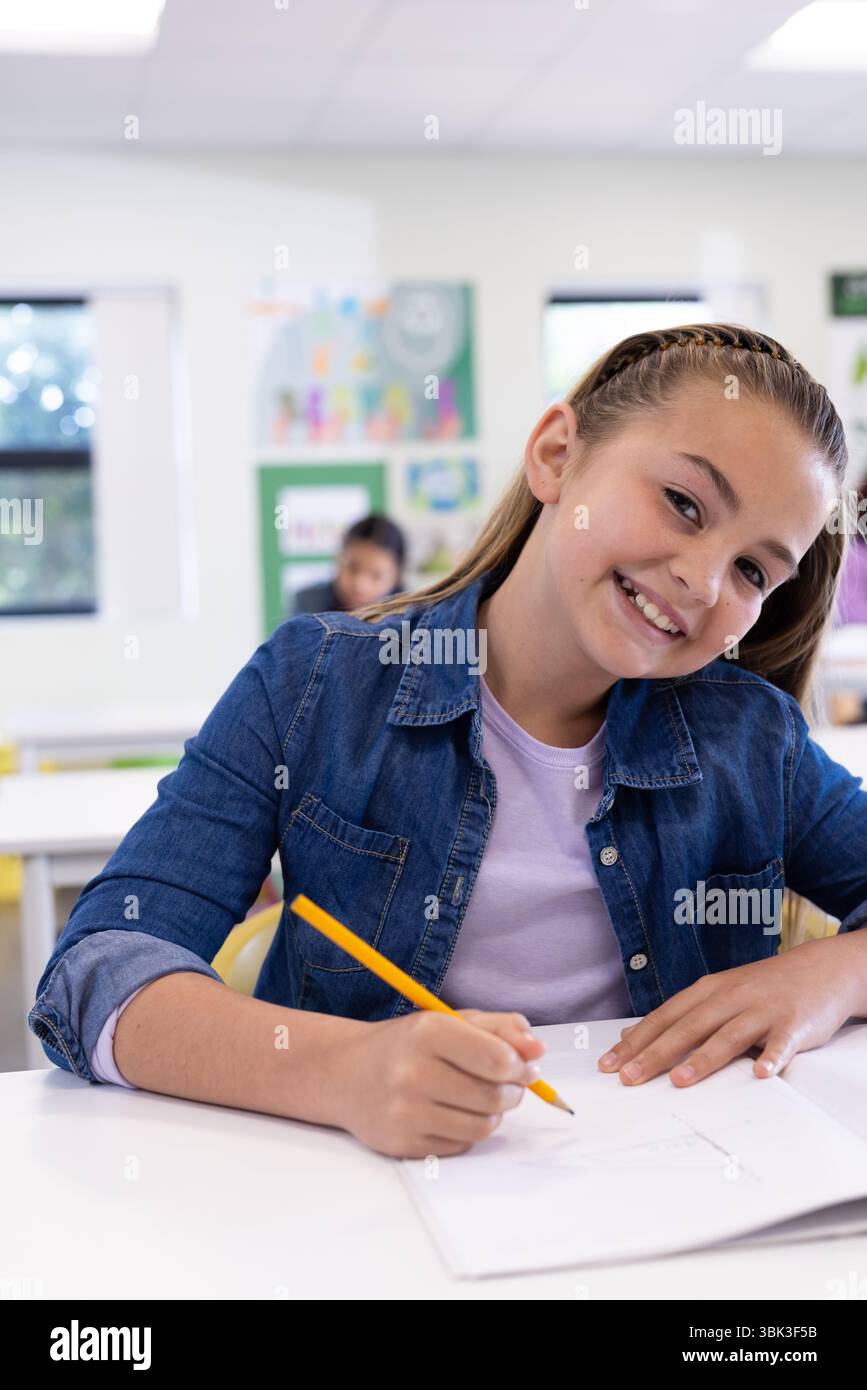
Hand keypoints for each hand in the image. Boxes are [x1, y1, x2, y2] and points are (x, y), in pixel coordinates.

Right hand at [334, 1007, 546, 1157]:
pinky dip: (467, 1132)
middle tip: (506, 1083)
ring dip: (493, 1114)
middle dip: (512, 1092)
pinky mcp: (402, 1145)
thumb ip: (501, 1028)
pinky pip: (461, 1146)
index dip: (521, 1066)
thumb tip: (539, 1049)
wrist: (346, 1074)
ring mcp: (404, 1113)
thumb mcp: (451, 1021)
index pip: (497, 1059)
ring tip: (479, 1098)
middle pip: (494, 1097)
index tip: (522, 1065)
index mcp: (427, 1031)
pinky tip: (451, 1113)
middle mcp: (412, 1072)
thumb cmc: (408, 1044)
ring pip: (483, 1127)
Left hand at [597, 931, 866, 1087]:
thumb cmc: (761, 987)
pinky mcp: (794, 1023)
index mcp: (708, 990)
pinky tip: (762, 1074)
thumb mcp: (718, 994)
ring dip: (704, 1058)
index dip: (636, 1040)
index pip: (664, 1017)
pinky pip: (782, 1043)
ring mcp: (762, 1009)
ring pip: (729, 1034)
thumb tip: (632, 1035)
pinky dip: (773, 1057)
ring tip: (680, 1080)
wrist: (819, 968)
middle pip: (688, 1026)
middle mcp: (731, 997)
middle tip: (630, 1078)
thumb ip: (680, 1015)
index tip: (609, 1064)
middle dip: (656, 1053)